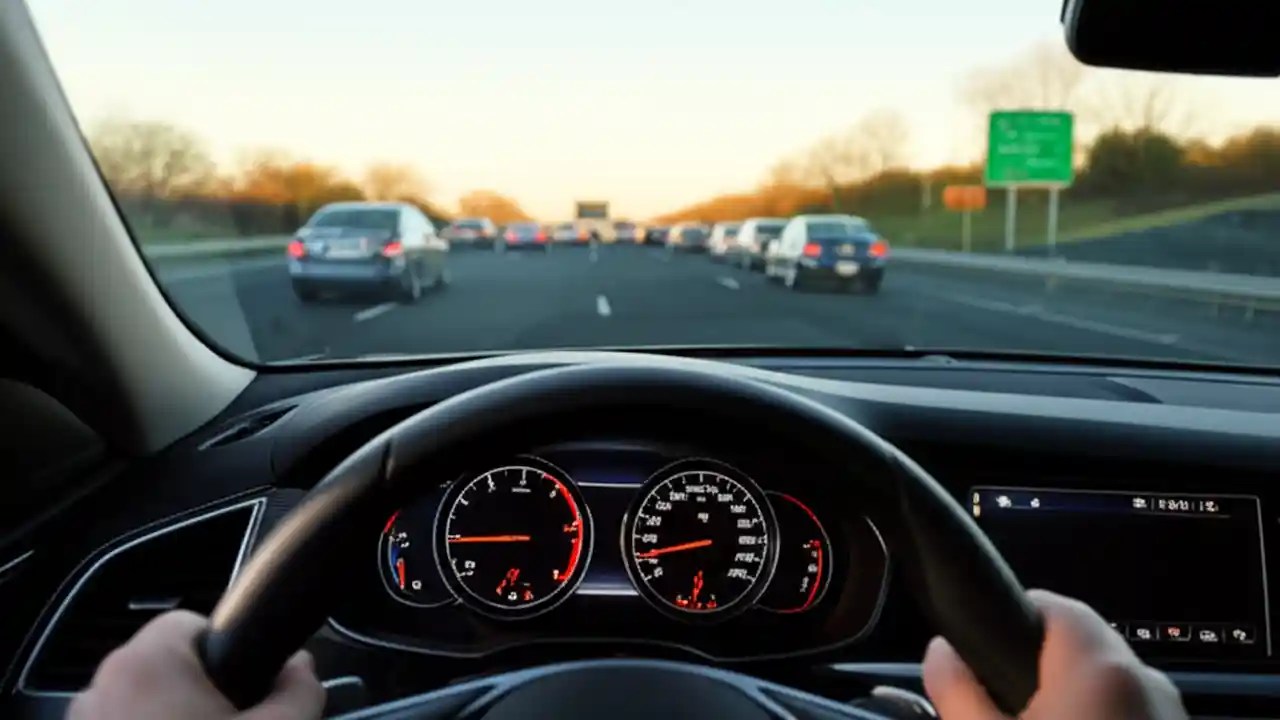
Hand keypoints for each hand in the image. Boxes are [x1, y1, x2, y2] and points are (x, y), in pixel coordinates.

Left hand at [68, 610, 323, 719]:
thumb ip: (299, 691)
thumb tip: (303, 669)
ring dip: (167, 716)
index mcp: (147, 664)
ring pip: (138, 703)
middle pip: (166, 665)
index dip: (228, 654)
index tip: (243, 689)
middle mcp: (99, 685)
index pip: (193, 622)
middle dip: (197, 691)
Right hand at [923, 590, 1186, 719]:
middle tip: (1001, 704)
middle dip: (1039, 670)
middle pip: (1081, 649)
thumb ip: (956, 688)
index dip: (1009, 620)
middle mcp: (1149, 681)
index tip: (981, 650)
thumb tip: (942, 652)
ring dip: (1073, 703)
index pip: (1053, 605)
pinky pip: (1130, 717)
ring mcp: (1174, 717)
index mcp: (1100, 666)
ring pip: (1108, 690)